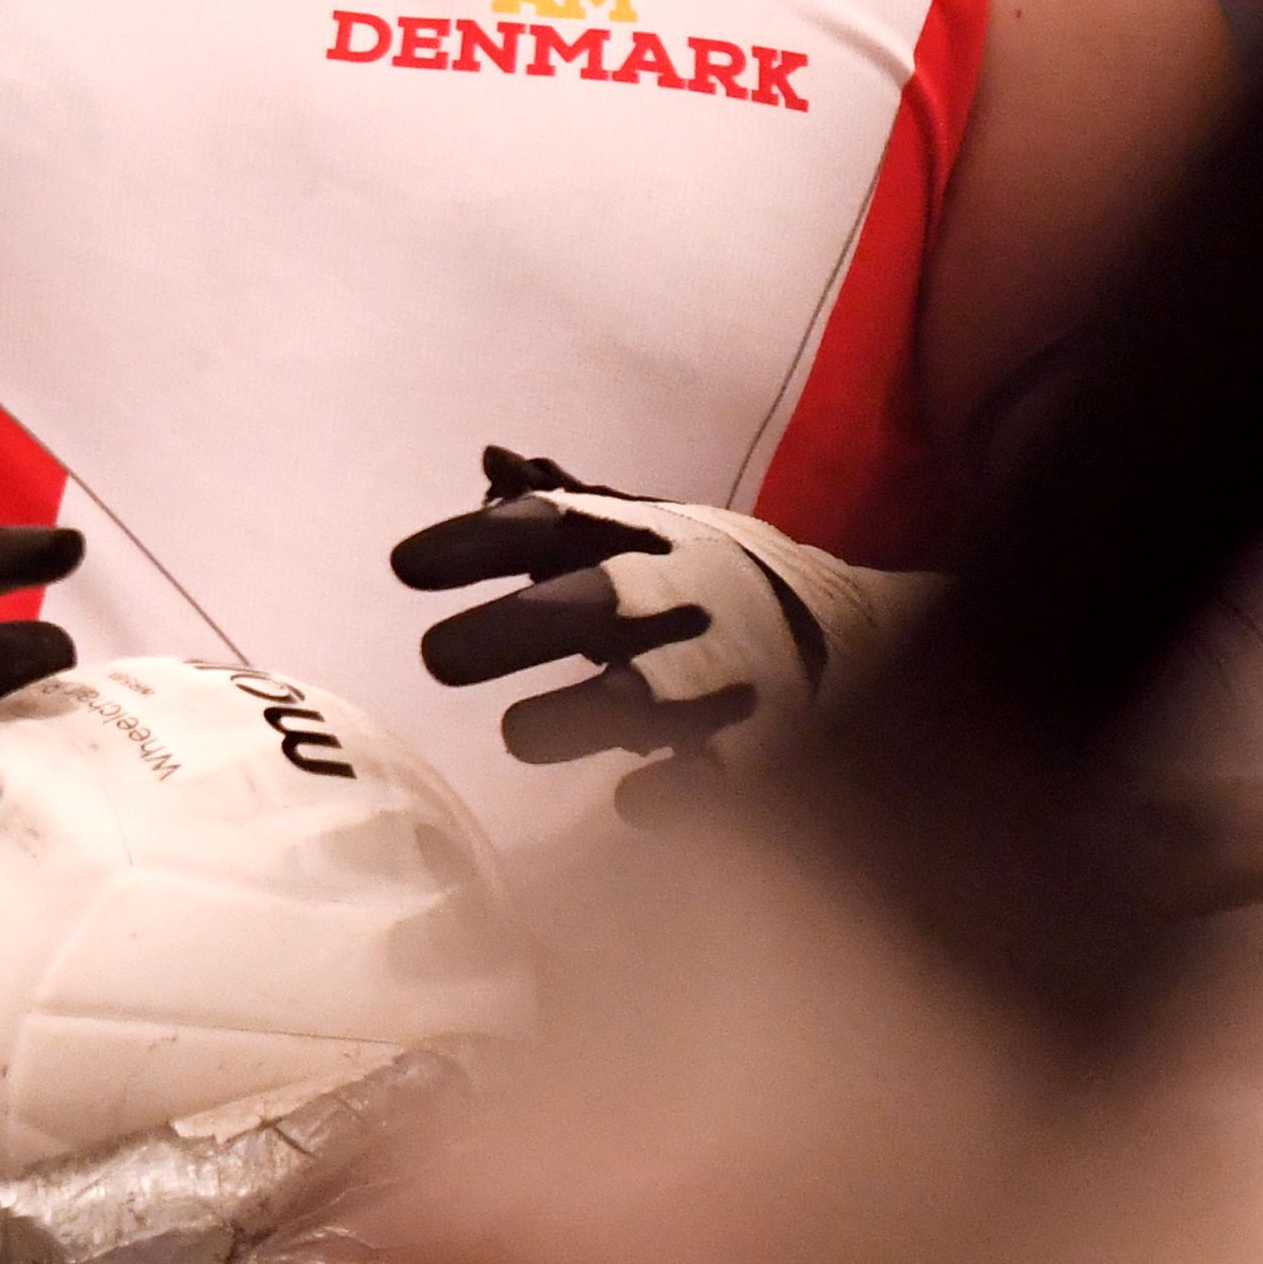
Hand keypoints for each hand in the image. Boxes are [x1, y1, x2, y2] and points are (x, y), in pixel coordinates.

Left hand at [391, 448, 929, 811]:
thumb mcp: (646, 534)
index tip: (406, 570)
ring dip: (579, 715)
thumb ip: (561, 509)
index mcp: (636, 542)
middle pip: (592, 605)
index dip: (476, 545)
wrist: (856, 639)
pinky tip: (634, 802)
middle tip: (435, 659)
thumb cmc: (708, 586)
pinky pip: (711, 778)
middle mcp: (673, 602)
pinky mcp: (755, 752)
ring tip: (519, 734)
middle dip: (514, 629)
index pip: (547, 527)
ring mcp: (717, 677)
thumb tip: (489, 460)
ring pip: (646, 696)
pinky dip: (674, 790)